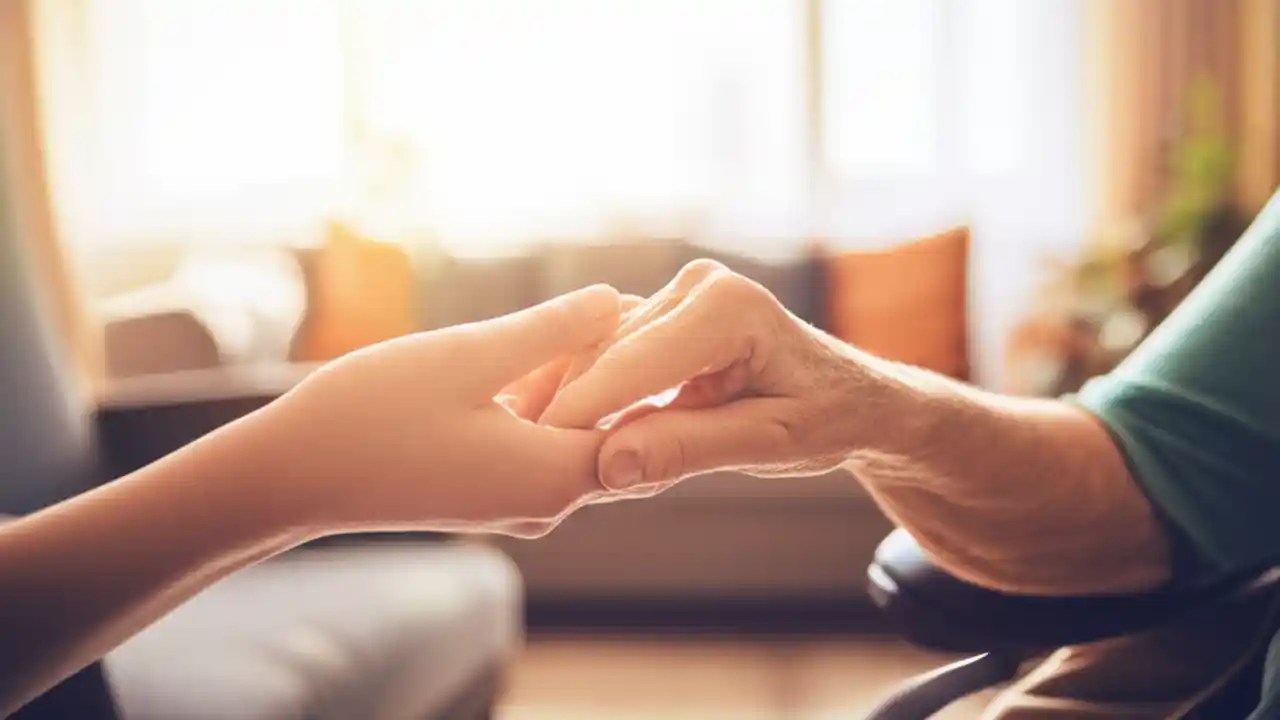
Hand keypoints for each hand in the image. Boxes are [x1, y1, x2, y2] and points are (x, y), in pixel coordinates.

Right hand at [250, 284, 622, 537]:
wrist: (288, 476)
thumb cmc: (374, 414)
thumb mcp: (471, 356)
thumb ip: (552, 329)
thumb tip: (617, 298)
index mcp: (554, 477)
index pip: (641, 421)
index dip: (654, 363)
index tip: (663, 305)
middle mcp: (545, 502)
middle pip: (611, 427)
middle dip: (622, 365)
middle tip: (640, 298)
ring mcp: (513, 502)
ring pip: (571, 431)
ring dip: (580, 377)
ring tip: (601, 309)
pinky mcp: (483, 492)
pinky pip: (535, 441)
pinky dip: (543, 398)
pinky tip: (542, 347)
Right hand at [541, 260, 888, 489]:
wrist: (856, 397)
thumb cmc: (827, 419)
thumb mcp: (767, 445)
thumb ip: (687, 449)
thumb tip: (606, 466)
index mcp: (728, 307)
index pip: (632, 365)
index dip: (579, 415)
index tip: (530, 457)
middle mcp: (698, 286)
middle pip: (608, 359)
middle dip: (572, 416)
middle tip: (531, 474)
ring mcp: (680, 293)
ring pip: (603, 358)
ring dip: (578, 409)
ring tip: (547, 460)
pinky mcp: (666, 311)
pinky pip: (616, 357)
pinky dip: (599, 401)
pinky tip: (581, 439)